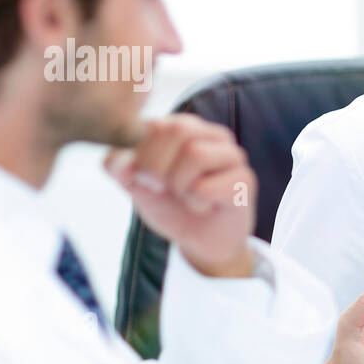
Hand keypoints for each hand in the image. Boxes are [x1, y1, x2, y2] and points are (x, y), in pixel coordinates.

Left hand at [105, 116, 255, 277]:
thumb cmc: (170, 206)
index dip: (140, 154)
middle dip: (158, 167)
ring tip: (186, 196)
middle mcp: (211, 134)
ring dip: (180, 185)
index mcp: (184, 127)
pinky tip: (204, 206)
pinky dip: (196, 203)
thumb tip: (125, 163)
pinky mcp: (245, 180)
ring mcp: (232, 155)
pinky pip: (208, 186)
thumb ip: (118, 167)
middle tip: (163, 189)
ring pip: (195, 153)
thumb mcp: (134, 184)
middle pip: (178, 129)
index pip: (155, 122)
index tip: (143, 178)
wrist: (200, 242)